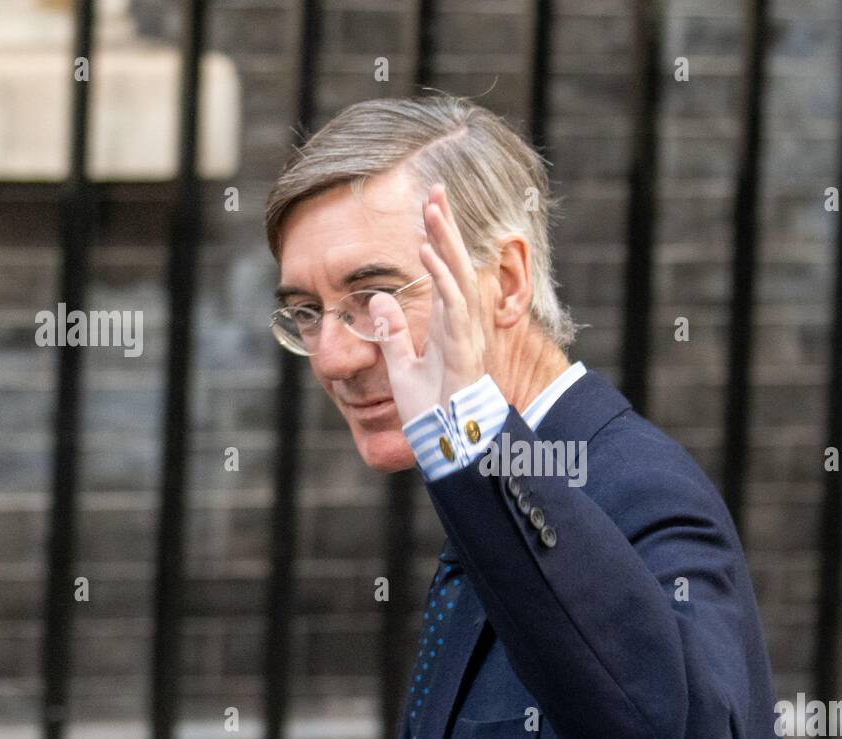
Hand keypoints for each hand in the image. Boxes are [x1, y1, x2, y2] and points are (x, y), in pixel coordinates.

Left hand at [373, 183, 487, 422]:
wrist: (447, 446)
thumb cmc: (431, 413)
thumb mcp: (401, 367)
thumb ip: (391, 333)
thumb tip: (377, 299)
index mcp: (446, 325)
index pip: (443, 272)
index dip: (437, 240)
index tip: (427, 209)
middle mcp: (459, 324)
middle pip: (454, 264)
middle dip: (445, 227)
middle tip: (435, 189)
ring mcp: (464, 334)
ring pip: (457, 277)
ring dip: (444, 242)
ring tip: (430, 210)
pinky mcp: (463, 348)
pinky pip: (453, 305)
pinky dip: (441, 276)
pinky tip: (427, 252)